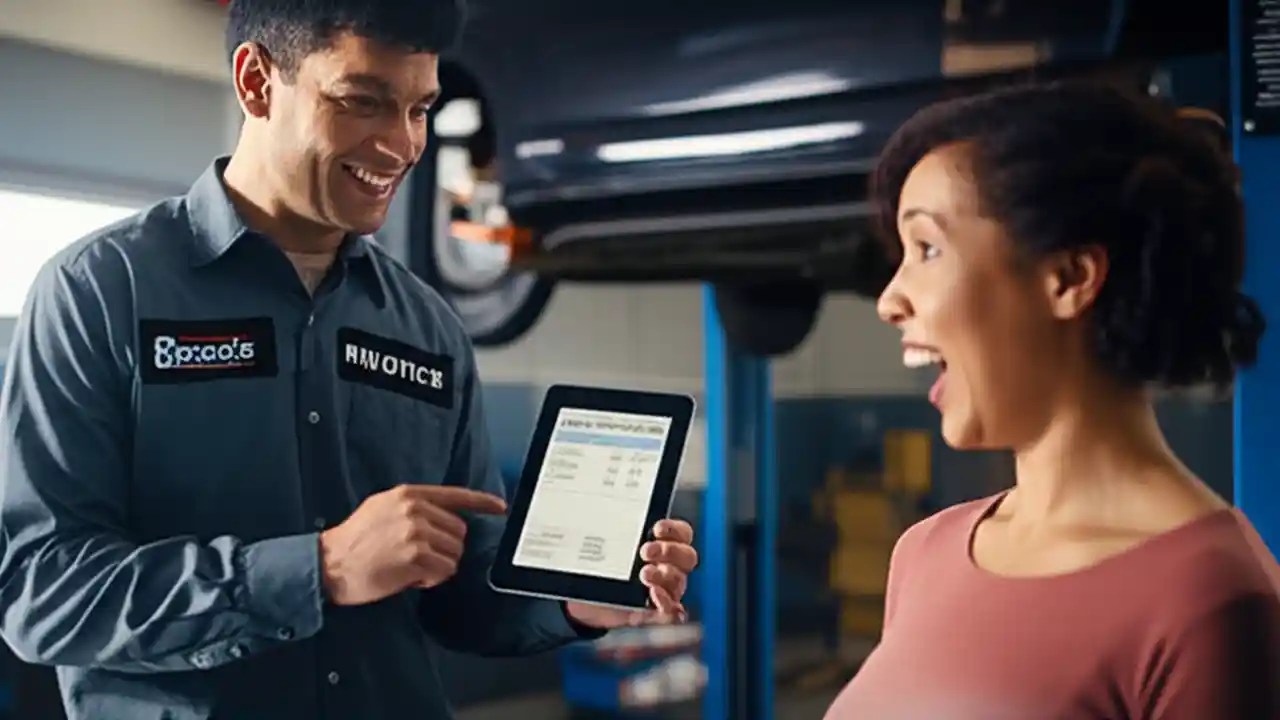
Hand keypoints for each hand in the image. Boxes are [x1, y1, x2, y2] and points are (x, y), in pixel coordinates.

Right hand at [319, 484, 506, 605]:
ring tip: (411, 568)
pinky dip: (432, 579)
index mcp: (408, 495)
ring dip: (439, 566)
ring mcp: (416, 533)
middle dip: (446, 548)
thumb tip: (443, 516)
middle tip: (420, 558)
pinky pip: (444, 570)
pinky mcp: (415, 557)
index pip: (455, 495)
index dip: (482, 501)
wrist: (329, 564)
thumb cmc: (354, 542)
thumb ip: (413, 507)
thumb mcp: (382, 508)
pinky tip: (410, 578)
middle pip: (459, 531)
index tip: (500, 507)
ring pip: (454, 553)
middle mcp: (415, 510)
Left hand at [566, 519, 697, 628]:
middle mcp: (666, 567)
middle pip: (687, 557)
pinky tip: (654, 594)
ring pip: (678, 582)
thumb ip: (610, 528)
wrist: (583, 600)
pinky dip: (666, 603)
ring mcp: (662, 590)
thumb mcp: (601, 544)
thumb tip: (604, 510)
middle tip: (646, 551)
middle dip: (670, 551)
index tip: (658, 528)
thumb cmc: (600, 567)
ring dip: (664, 576)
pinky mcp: (652, 613)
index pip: (682, 534)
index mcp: (661, 545)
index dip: (675, 530)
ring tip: (644, 574)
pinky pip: (670, 612)